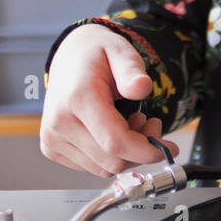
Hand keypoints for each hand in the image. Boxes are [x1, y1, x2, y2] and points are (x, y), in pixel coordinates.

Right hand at [41, 24, 177, 176]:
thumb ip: (132, 70)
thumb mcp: (121, 51)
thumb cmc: (96, 55)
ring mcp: (52, 138)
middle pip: (112, 160)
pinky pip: (92, 167)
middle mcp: (59, 122)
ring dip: (127, 153)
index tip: (169, 148)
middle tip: (151, 123)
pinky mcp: (52, 148)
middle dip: (141, 150)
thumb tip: (142, 87)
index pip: (115, 142)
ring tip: (132, 121)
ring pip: (103, 168)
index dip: (146, 151)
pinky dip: (111, 156)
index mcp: (77, 98)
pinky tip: (115, 131)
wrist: (69, 57)